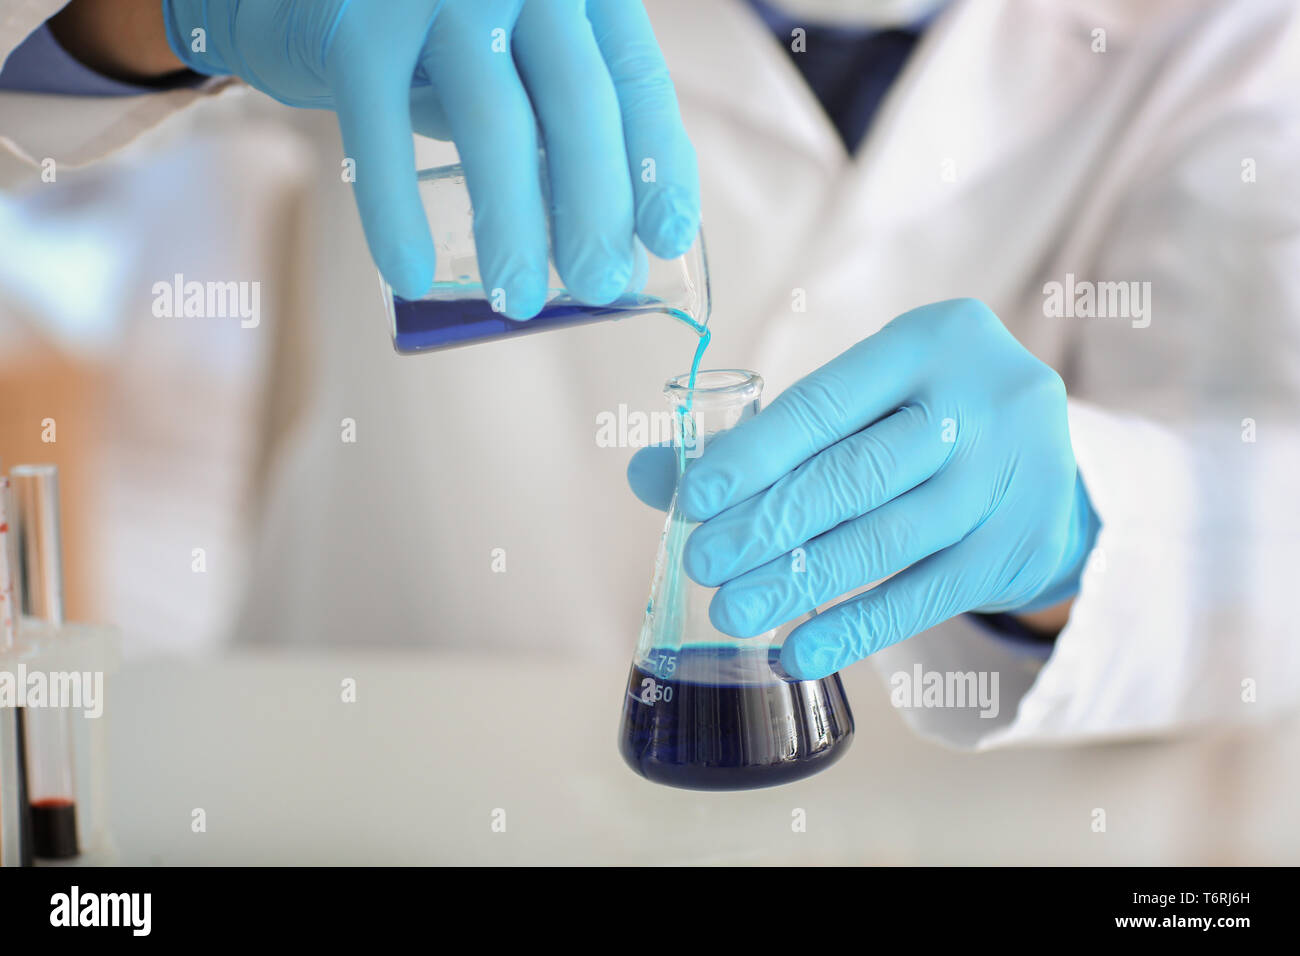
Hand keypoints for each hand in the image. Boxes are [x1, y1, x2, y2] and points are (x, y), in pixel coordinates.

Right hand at [161, 0, 699, 312]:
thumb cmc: (424, 37)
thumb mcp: (510, 67)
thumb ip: (557, 134)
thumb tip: (612, 248)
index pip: (635, 77)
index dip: (655, 164)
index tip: (666, 239)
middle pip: (578, 103)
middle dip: (594, 208)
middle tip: (598, 284)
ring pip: (494, 122)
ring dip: (511, 225)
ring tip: (519, 299)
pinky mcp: (354, 21)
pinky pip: (381, 134)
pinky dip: (395, 212)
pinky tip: (410, 273)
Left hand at [629, 299, 1099, 679]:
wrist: (1043, 463)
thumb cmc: (918, 421)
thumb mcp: (858, 402)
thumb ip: (760, 434)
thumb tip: (649, 473)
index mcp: (931, 340)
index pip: (824, 404)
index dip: (754, 455)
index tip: (693, 499)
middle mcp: (984, 399)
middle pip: (855, 475)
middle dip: (769, 524)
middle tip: (704, 561)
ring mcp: (1013, 478)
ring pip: (886, 540)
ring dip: (799, 582)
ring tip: (733, 611)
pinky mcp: (1021, 549)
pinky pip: (922, 598)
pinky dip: (854, 629)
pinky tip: (797, 650)